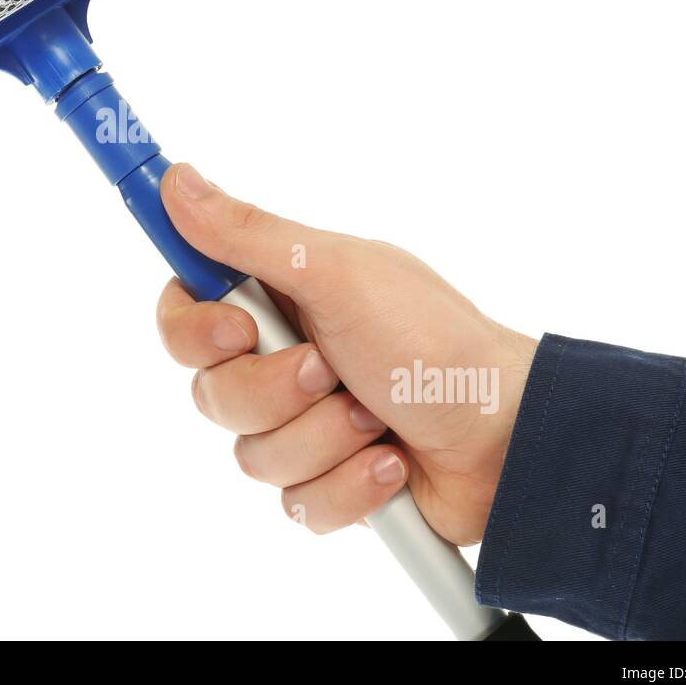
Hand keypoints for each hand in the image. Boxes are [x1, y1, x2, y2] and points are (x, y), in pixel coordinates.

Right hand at [156, 163, 537, 545]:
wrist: (509, 435)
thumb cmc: (433, 339)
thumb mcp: (336, 272)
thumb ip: (247, 233)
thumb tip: (176, 180)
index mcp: (278, 298)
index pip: (183, 313)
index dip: (194, 330)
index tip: (238, 330)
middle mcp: (281, 359)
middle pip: (210, 393)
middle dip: (275, 391)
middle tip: (329, 369)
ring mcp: (303, 425)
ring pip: (252, 455)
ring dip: (324, 437)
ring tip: (378, 417)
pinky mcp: (327, 482)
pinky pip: (296, 504)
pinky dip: (350, 486)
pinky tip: (391, 462)